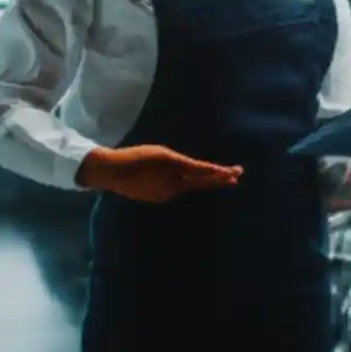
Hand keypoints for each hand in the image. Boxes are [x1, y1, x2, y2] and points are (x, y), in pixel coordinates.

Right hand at [76, 145, 241, 203]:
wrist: (113, 172)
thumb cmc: (136, 156)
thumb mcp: (160, 153)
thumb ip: (179, 163)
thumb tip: (196, 171)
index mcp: (172, 168)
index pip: (200, 170)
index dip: (217, 172)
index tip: (233, 173)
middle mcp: (172, 185)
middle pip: (200, 182)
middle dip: (219, 178)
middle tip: (237, 175)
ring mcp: (165, 194)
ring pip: (189, 186)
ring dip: (203, 181)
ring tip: (221, 177)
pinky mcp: (159, 198)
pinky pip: (176, 190)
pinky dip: (184, 184)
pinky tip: (180, 180)